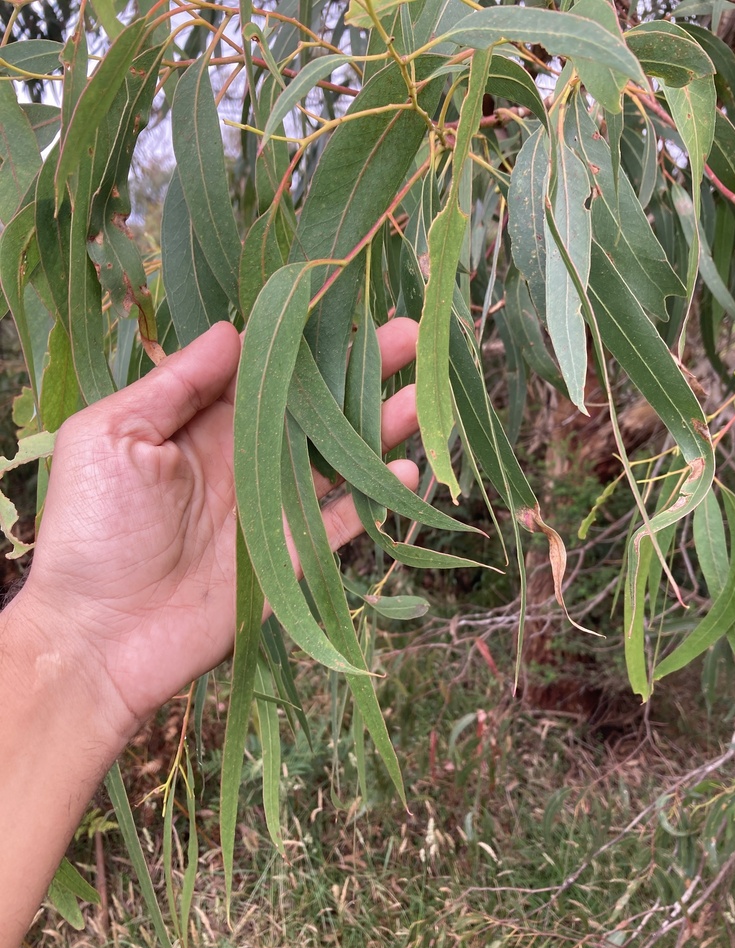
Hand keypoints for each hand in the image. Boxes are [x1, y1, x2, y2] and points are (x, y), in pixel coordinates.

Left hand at [11, 318, 418, 744]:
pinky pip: (342, 521)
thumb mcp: (110, 437)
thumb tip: (229, 330)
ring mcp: (271, 507)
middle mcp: (244, 457)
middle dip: (357, 370)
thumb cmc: (92, 530)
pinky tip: (405, 469)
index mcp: (201, 423)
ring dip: (378, 424)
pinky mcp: (291, 555)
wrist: (101, 637)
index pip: (262, 367)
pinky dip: (374, 497)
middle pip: (311, 405)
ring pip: (337, 457)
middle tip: (407, 336)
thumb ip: (173, 385)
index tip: (344, 301)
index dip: (302, 337)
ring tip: (422, 394)